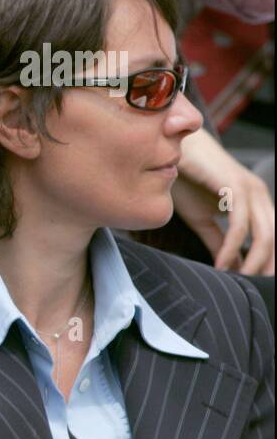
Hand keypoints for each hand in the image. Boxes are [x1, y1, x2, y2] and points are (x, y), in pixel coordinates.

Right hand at [173, 129, 274, 274]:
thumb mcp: (203, 219)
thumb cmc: (185, 181)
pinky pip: (239, 224)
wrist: (171, 152)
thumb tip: (229, 267)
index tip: (259, 282)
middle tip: (256, 287)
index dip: (270, 260)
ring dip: (253, 261)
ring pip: (264, 234)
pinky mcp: (235, 186)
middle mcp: (260, 195)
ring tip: (239, 279)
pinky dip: (231, 247)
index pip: (273, 237)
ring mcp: (251, 189)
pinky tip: (221, 263)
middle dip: (268, 265)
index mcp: (257, 201)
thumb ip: (218, 241)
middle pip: (275, 238)